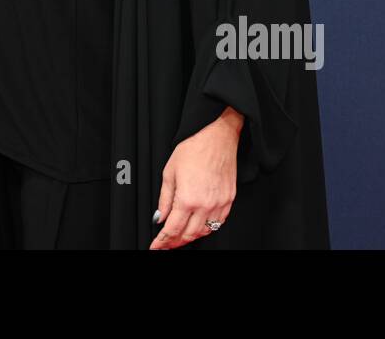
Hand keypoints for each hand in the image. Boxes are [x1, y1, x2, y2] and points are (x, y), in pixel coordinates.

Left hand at [150, 106, 242, 248]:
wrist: (216, 137)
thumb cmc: (193, 149)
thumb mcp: (169, 172)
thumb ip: (164, 199)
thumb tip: (160, 217)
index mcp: (187, 198)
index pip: (172, 229)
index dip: (162, 241)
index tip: (155, 246)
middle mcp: (205, 205)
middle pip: (189, 235)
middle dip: (175, 243)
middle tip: (165, 244)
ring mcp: (219, 203)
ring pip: (205, 231)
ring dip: (191, 237)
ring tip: (180, 237)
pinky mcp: (229, 200)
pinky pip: (218, 222)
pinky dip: (207, 228)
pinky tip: (198, 226)